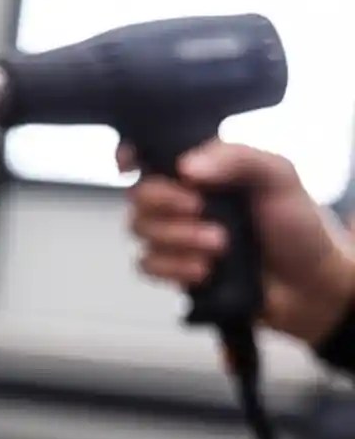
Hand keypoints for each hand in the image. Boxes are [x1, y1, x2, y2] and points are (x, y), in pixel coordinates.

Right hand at [122, 140, 354, 343]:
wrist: (309, 285)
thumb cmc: (298, 225)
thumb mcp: (279, 176)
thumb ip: (236, 159)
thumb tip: (185, 167)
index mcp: (203, 168)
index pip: (151, 153)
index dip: (130, 155)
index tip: (129, 165)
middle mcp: (183, 199)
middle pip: (138, 193)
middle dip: (164, 202)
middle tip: (200, 209)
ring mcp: (176, 235)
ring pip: (140, 230)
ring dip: (178, 238)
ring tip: (219, 246)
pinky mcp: (175, 269)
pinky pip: (146, 264)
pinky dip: (172, 267)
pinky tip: (203, 271)